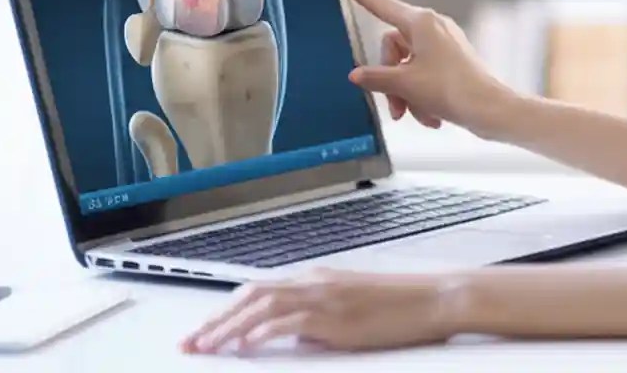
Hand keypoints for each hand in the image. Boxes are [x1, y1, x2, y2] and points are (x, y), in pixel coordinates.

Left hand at [179, 268, 457, 354]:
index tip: (204, 332)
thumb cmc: (402, 307)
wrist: (435, 299)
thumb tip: (294, 339)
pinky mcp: (338, 314)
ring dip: (230, 327)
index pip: (259, 291)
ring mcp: (326, 296)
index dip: (226, 311)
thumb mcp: (351, 315)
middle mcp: (315, 282)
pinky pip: (292, 320)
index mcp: (317, 280)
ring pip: (263, 305)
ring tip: (208, 346)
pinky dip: (266, 329)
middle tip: (191, 343)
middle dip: (216, 320)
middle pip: (252, 295)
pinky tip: (248, 342)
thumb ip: (318, 322)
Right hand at [332, 0, 514, 136]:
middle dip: (390, 80)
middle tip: (395, 108)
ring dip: (406, 93)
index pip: (379, 3)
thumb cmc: (451, 90)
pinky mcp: (452, 60)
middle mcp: (432, 26)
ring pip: (407, 66)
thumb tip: (357, 74)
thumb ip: (375, 77)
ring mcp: (443, 43)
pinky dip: (422, 96)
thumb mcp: (405, 84)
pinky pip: (424, 74)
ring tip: (415, 116)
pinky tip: (431, 118)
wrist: (489, 109)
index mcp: (420, 22)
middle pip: (392, 48)